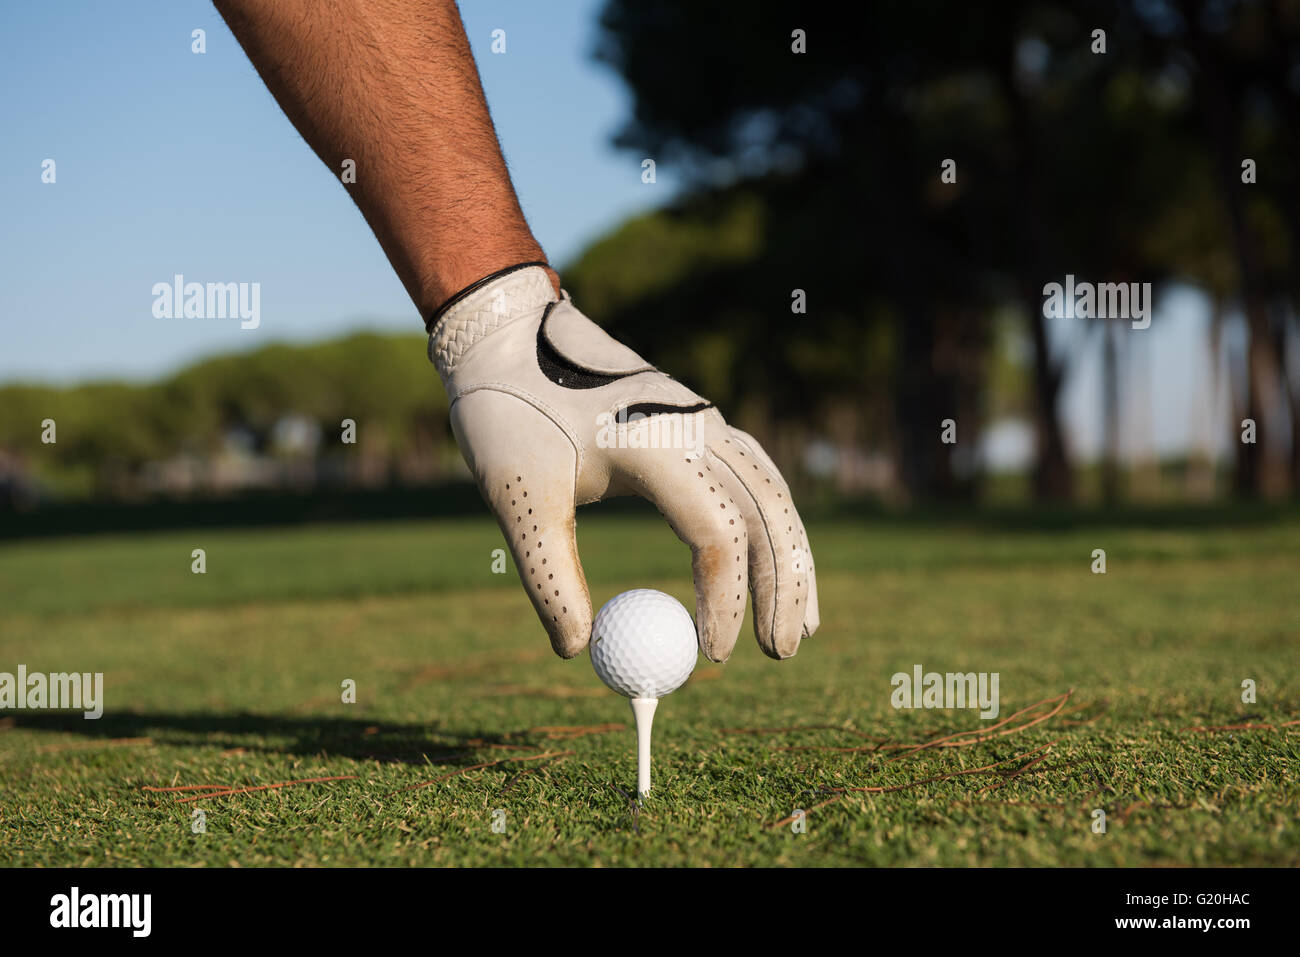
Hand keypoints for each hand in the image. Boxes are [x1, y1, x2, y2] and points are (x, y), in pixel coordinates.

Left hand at [428, 263, 819, 660]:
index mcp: (653, 443)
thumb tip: (578, 651)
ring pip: (773, 491)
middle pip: (767, 512)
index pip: (717, 533)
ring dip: (792, 556)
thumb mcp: (517, 497)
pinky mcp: (697, 420)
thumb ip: (550, 577)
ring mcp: (702, 417)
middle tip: (781, 654)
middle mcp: (694, 424)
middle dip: (783, 587)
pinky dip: (774, 524)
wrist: (508, 329)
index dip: (725, 602)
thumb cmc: (508, 411)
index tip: (712, 657)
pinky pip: (757, 476)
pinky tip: (774, 561)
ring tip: (803, 623)